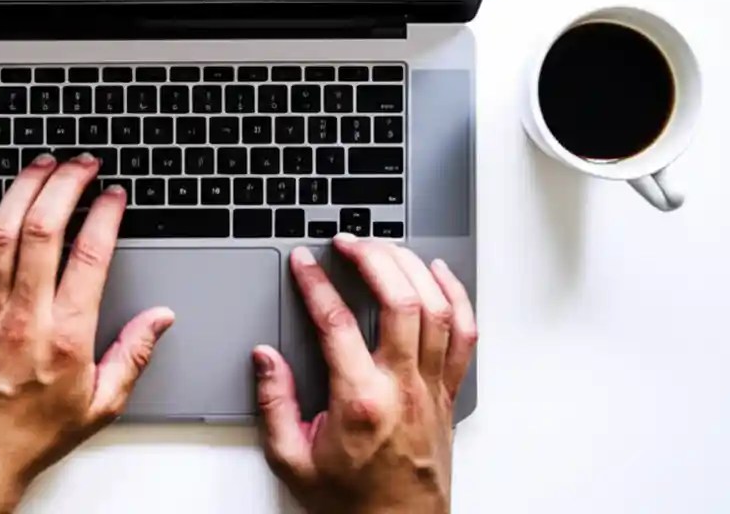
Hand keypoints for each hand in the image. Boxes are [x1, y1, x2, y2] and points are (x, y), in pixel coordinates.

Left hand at [0, 154, 174, 513]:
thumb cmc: (35, 434)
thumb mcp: (102, 404)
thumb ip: (134, 355)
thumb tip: (160, 319)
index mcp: (67, 336)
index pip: (90, 256)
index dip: (106, 215)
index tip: (115, 196)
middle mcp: (26, 317)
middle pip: (45, 231)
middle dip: (67, 186)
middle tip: (82, 165)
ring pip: (2, 234)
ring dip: (23, 191)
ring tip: (42, 166)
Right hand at [254, 234, 477, 513]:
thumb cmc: (350, 501)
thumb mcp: (292, 460)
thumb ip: (274, 403)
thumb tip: (265, 357)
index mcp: (360, 401)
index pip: (338, 322)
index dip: (316, 282)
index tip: (303, 261)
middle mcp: (403, 388)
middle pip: (400, 301)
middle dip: (373, 258)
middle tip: (348, 241)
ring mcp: (432, 388)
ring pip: (437, 309)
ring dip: (412, 268)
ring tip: (385, 248)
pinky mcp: (449, 393)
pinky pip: (464, 335)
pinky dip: (457, 297)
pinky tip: (439, 274)